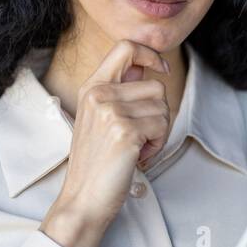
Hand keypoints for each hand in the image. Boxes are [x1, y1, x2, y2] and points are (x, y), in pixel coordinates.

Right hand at [40, 39, 169, 246]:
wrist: (83, 199)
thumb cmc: (97, 163)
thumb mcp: (100, 118)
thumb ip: (120, 92)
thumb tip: (146, 67)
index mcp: (91, 87)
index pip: (126, 47)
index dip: (150, 54)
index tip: (161, 70)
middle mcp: (99, 94)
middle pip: (156, 86)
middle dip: (159, 113)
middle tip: (141, 137)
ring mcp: (111, 111)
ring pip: (163, 108)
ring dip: (159, 132)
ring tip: (137, 148)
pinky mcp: (125, 131)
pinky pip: (162, 127)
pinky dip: (157, 145)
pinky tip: (138, 157)